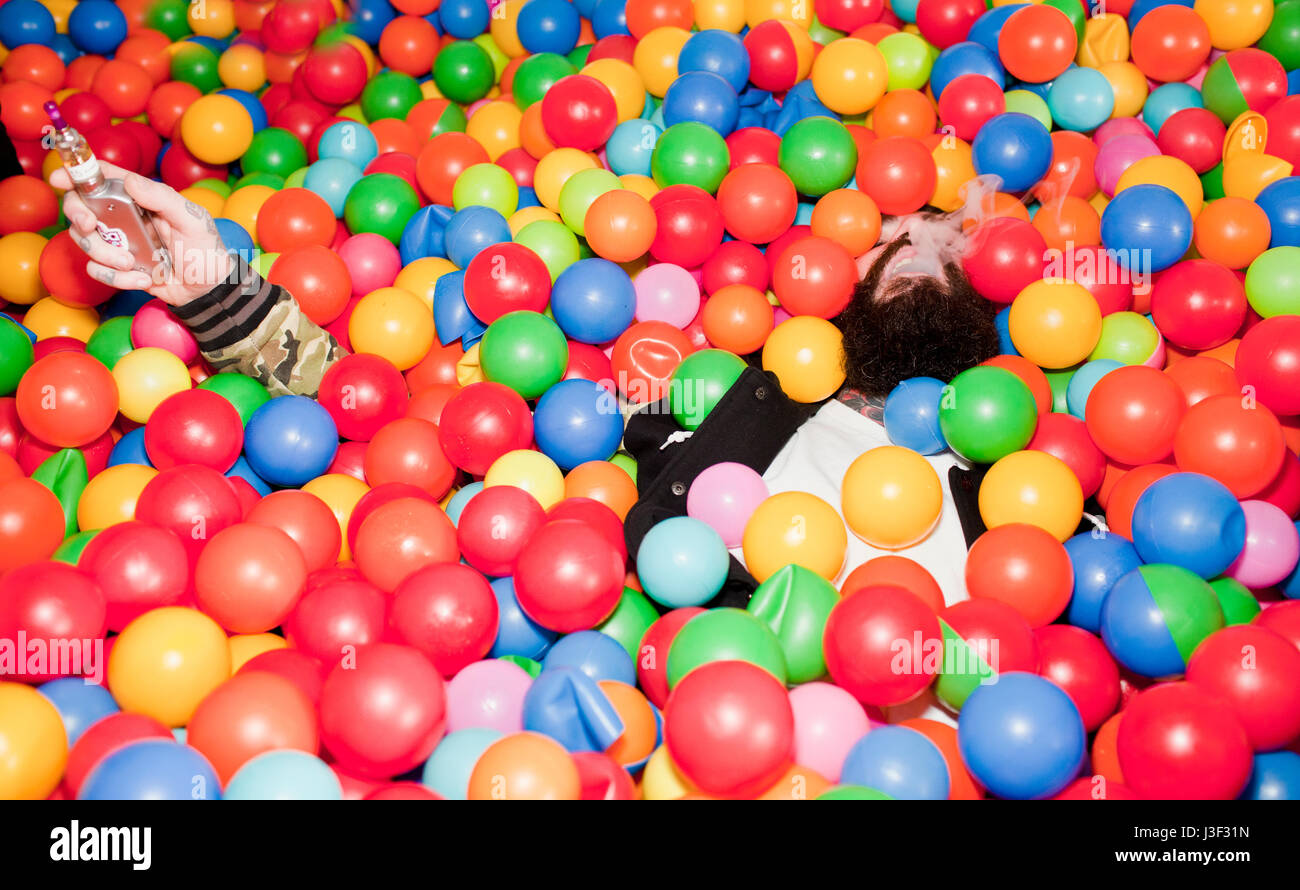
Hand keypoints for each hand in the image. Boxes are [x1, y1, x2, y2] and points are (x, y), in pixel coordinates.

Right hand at [51, 161, 231, 306]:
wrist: (210, 289)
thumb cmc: (206, 249)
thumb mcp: (192, 220)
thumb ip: (163, 198)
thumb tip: (129, 180)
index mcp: (140, 199)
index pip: (104, 178)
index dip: (77, 173)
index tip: (60, 178)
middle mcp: (124, 217)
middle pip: (81, 207)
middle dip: (78, 215)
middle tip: (90, 226)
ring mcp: (119, 243)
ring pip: (85, 241)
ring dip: (104, 254)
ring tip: (133, 263)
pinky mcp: (119, 268)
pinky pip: (98, 270)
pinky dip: (117, 277)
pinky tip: (143, 279)